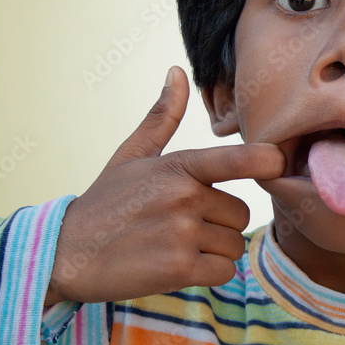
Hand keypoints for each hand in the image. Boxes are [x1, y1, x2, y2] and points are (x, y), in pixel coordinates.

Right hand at [43, 66, 284, 305]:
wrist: (65, 254)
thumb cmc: (105, 203)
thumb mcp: (131, 155)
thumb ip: (162, 116)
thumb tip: (177, 71)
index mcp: (178, 167)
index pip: (237, 159)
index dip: (267, 161)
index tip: (279, 163)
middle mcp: (184, 197)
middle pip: (241, 213)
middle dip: (222, 223)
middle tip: (185, 226)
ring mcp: (182, 233)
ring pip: (234, 244)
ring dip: (215, 251)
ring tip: (178, 246)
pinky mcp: (179, 268)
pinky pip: (224, 271)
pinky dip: (209, 273)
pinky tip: (180, 266)